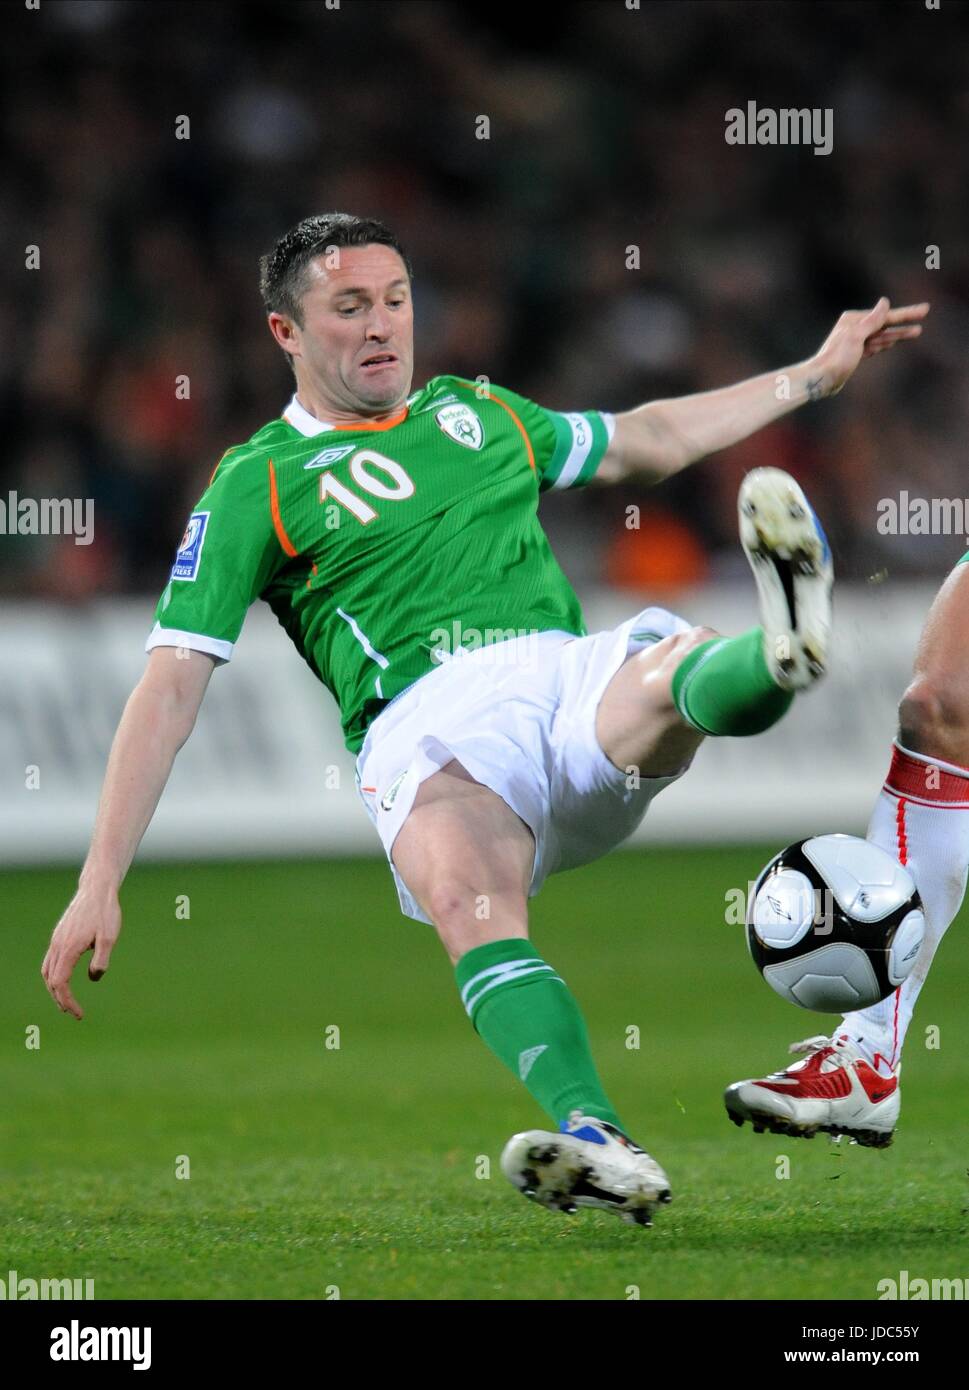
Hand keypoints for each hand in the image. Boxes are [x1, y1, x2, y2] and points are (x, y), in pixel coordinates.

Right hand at [42, 883, 120, 1018]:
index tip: (78, 1013)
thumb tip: (93, 977)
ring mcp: (56, 940)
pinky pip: (50, 961)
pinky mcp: (59, 936)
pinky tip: (64, 979)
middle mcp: (57, 945)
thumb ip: (101, 961)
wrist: (97, 890)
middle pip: (51, 981)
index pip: (60, 983)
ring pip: (48, 971)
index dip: (67, 1001)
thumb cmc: (106, 913)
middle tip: (75, 1013)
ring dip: (55, 989)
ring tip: (66, 1001)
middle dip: (61, 1000)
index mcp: (68, 948)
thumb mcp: (109, 938)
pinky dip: (54, 976)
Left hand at [809, 297, 929, 397]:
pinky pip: (874, 346)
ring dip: (899, 333)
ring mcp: (854, 342)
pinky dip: (884, 343)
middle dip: (906, 322)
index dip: (907, 314)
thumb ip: (872, 320)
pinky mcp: (854, 355)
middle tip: (924, 314)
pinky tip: (893, 341)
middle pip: (886, 324)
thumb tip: (885, 302)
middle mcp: (854, 328)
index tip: (924, 309)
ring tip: (916, 331)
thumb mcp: (856, 336)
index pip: (886, 316)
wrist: (820, 379)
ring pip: (882, 336)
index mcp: (854, 320)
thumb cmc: (837, 358)